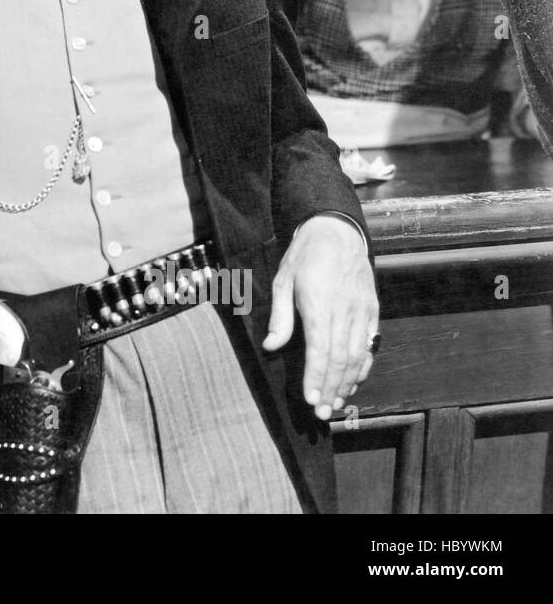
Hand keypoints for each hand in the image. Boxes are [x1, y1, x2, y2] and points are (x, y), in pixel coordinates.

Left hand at [262, 214, 378, 420]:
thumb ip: (280, 316)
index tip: (310, 400)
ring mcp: (362, 310)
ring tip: (336, 404)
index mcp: (318, 302)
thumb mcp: (283, 279)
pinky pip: (371, 344)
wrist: (337, 231)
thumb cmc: (304, 256)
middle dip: (331, 389)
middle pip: (340, 358)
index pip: (320, 349)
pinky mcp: (372, 309)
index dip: (316, 377)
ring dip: (348, 383)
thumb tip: (271, 347)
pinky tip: (353, 383)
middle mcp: (344, 309)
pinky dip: (363, 367)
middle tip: (322, 413)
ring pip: (358, 355)